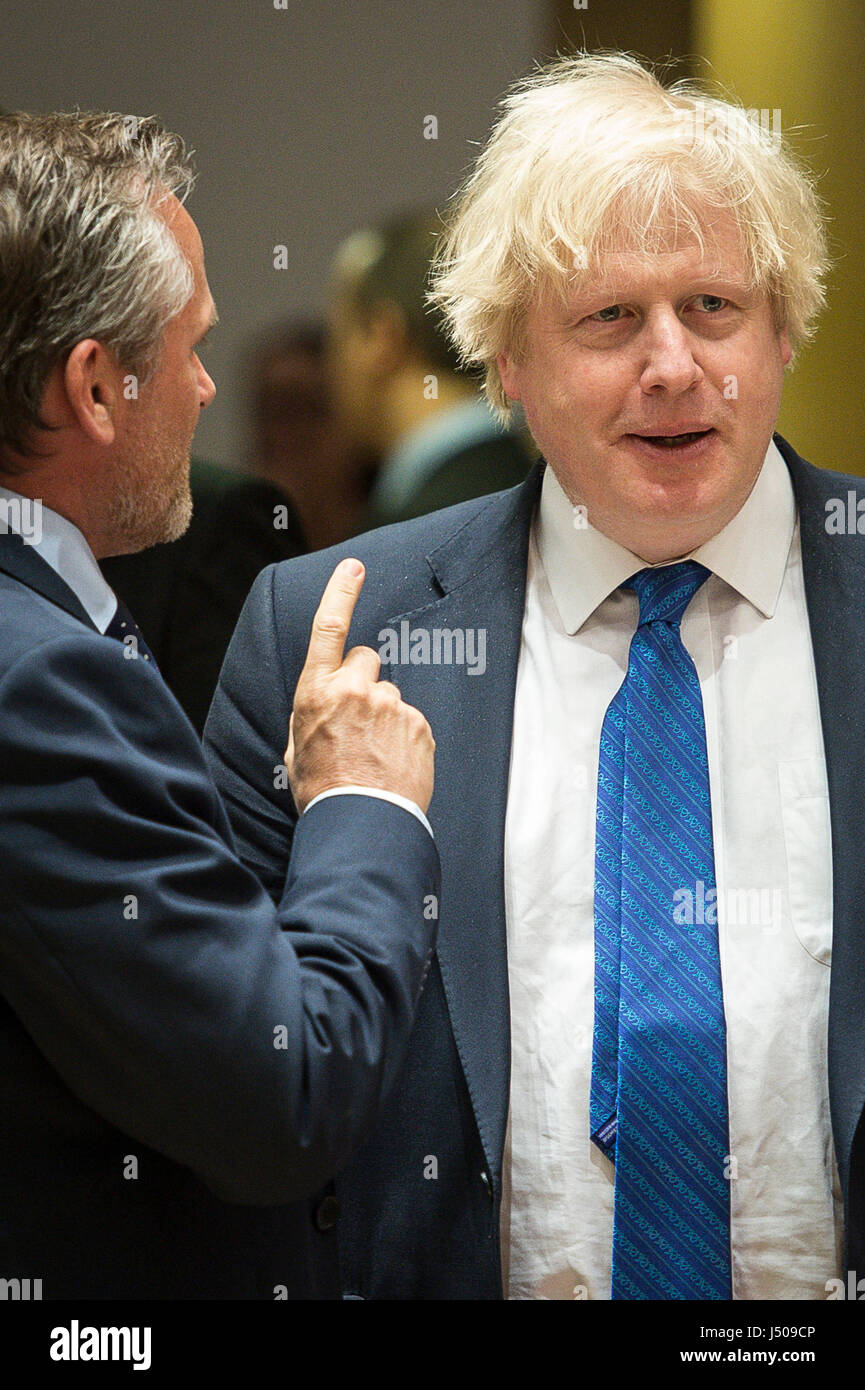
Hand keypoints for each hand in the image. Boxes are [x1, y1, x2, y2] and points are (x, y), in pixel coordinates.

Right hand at [285, 558, 434, 813]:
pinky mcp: (418, 724)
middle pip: (367, 660)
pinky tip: (393, 763)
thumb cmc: (324, 791)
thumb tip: (323, 710)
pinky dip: (405, 737)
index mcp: (317, 693)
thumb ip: (312, 716)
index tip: (353, 567)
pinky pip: (412, 719)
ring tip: (375, 753)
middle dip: (364, 681)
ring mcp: (391, 705)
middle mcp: (355, 690)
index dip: (340, 593)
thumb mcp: (297, 750)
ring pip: (391, 694)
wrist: (362, 823)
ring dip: (386, 715)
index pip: (329, 629)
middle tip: (359, 720)